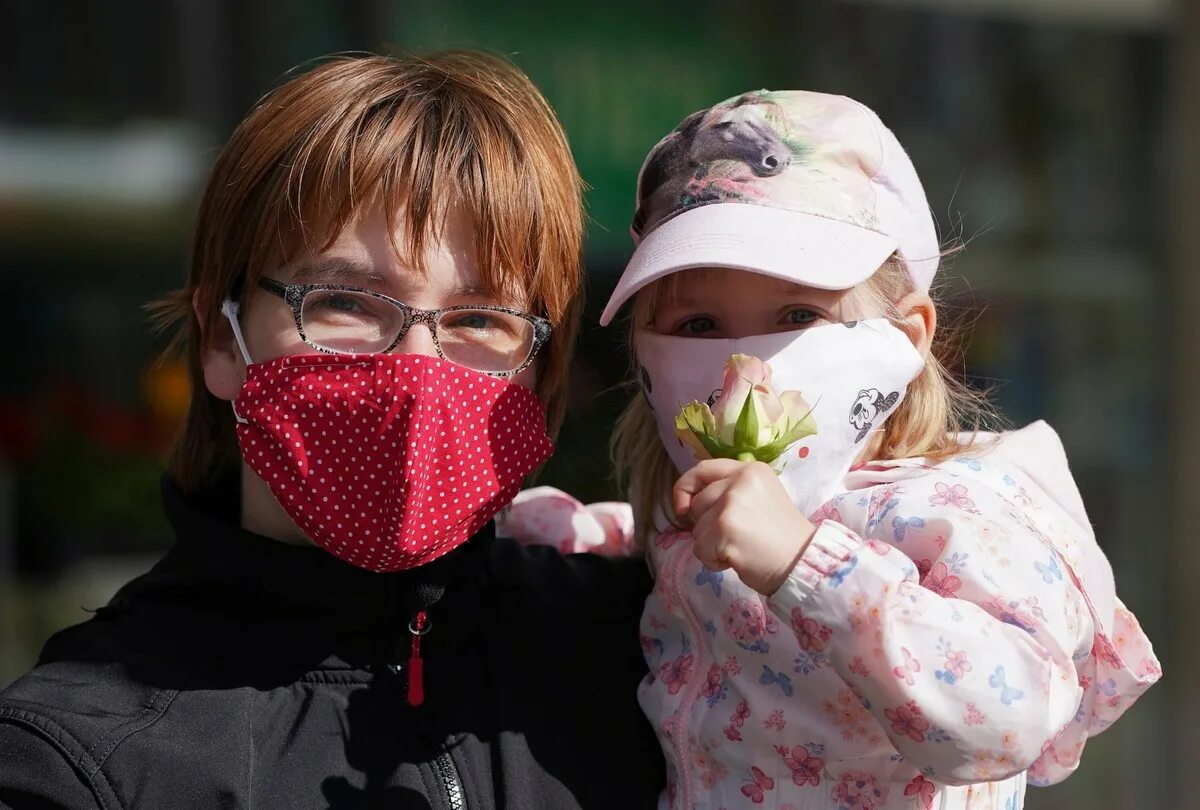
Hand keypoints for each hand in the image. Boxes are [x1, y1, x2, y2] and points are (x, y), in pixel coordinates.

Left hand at [673, 459, 817, 595]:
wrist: (802, 563)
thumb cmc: (782, 538)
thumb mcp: (760, 498)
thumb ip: (732, 491)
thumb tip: (691, 502)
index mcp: (751, 470)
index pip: (703, 469)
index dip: (686, 487)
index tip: (683, 507)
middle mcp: (740, 480)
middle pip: (697, 503)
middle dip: (707, 525)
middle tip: (737, 536)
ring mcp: (730, 502)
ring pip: (696, 528)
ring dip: (711, 545)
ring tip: (741, 548)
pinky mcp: (723, 527)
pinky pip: (700, 548)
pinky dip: (713, 561)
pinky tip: (737, 559)